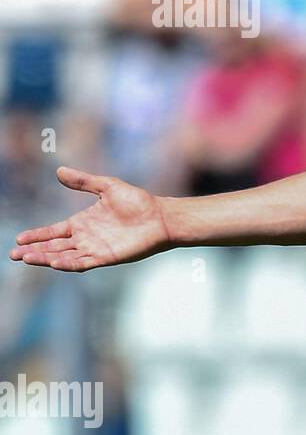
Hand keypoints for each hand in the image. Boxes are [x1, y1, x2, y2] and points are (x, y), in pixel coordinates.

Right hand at [9, 166, 172, 271]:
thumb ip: (83, 181)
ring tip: (27, 259)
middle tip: (14, 255)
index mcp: (82, 223)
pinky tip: (54, 262)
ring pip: (64, 256)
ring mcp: (94, 248)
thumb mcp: (107, 186)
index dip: (37, 235)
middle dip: (34, 251)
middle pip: (54, 247)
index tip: (19, 239)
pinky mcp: (106, 257)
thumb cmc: (137, 201)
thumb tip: (59, 171)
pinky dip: (68, 263)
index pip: (53, 232)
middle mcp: (85, 238)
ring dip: (45, 258)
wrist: (160, 216)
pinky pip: (83, 262)